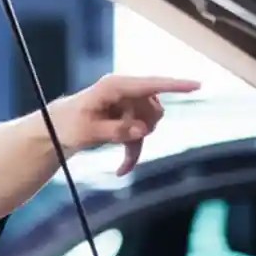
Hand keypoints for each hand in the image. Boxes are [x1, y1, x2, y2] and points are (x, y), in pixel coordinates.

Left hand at [52, 74, 200, 175]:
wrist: (58, 129)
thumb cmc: (69, 124)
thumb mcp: (87, 131)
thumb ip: (115, 130)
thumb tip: (141, 131)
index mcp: (114, 86)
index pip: (150, 85)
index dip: (175, 85)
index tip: (197, 85)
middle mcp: (126, 91)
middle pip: (154, 111)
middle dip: (141, 128)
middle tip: (113, 133)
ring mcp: (130, 105)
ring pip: (150, 125)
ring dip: (136, 141)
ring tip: (110, 142)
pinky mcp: (130, 119)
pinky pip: (141, 137)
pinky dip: (132, 154)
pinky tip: (121, 171)